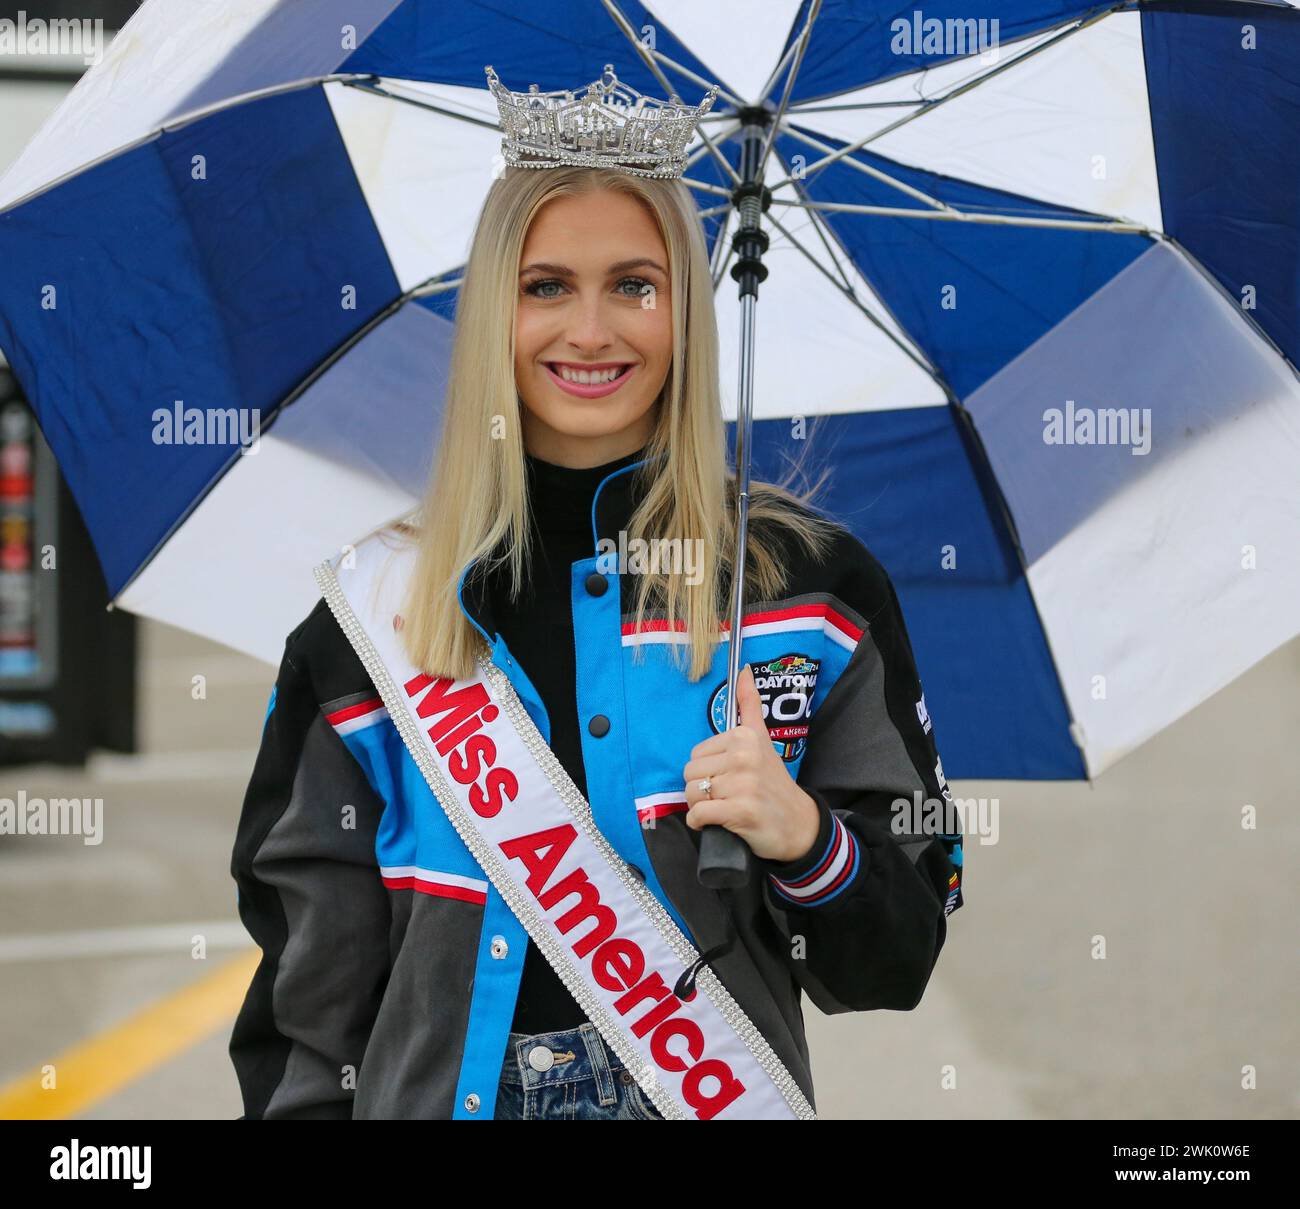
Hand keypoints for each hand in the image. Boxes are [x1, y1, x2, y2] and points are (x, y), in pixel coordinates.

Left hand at [682, 663, 821, 863]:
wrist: (798, 823)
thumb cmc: (773, 781)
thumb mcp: (762, 739)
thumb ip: (749, 704)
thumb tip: (744, 669)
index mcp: (744, 736)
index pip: (696, 754)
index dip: (708, 770)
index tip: (730, 777)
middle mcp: (743, 756)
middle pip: (690, 774)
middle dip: (702, 789)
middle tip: (727, 796)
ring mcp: (743, 784)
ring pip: (692, 794)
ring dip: (701, 807)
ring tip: (724, 808)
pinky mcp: (740, 811)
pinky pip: (698, 814)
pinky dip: (700, 823)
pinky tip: (718, 823)